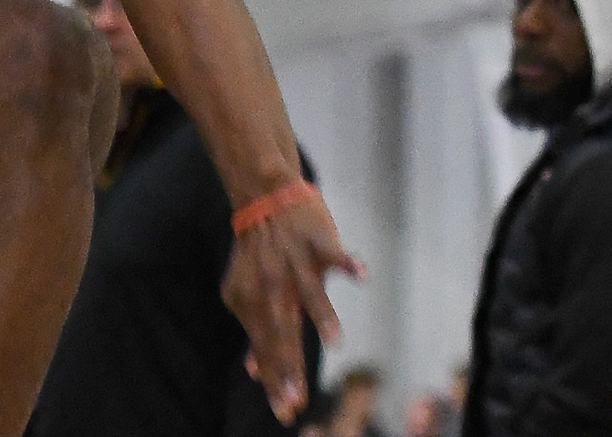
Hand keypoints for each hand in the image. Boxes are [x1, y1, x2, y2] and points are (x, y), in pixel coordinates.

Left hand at [222, 194, 363, 423]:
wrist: (263, 198)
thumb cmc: (261, 254)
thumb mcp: (250, 293)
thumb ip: (256, 333)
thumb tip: (253, 373)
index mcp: (259, 301)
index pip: (268, 348)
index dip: (276, 380)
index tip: (285, 413)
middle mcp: (274, 286)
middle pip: (282, 332)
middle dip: (289, 366)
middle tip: (297, 399)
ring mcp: (295, 263)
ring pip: (310, 293)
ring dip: (324, 316)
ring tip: (336, 342)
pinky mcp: (315, 241)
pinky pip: (334, 253)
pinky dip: (348, 263)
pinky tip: (361, 275)